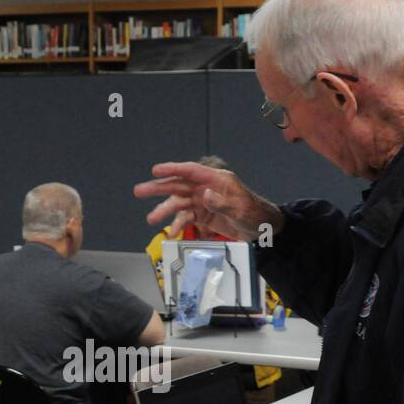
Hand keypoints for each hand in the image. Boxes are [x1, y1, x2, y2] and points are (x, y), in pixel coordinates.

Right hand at [133, 161, 283, 241]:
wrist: (263, 230)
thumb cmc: (256, 214)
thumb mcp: (242, 209)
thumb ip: (222, 203)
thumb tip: (205, 195)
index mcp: (217, 180)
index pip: (191, 171)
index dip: (172, 169)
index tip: (155, 170)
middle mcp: (206, 188)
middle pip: (179, 186)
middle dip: (159, 188)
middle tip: (139, 191)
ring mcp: (203, 202)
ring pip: (179, 204)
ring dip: (164, 211)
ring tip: (151, 219)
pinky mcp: (203, 216)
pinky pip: (186, 219)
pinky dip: (177, 226)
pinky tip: (171, 234)